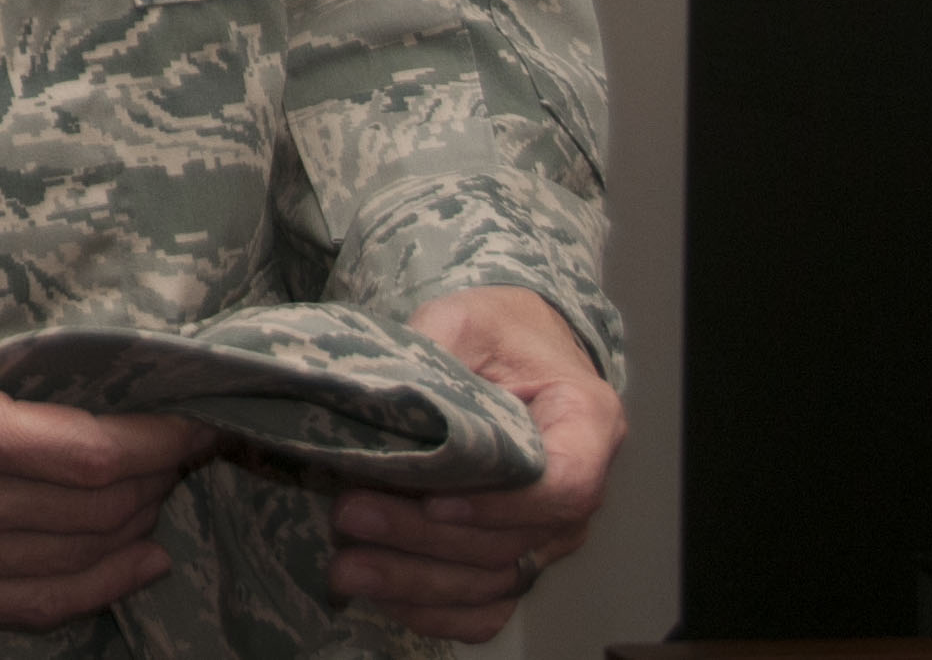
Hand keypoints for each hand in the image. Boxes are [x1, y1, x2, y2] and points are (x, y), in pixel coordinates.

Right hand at [0, 296, 209, 625]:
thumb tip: (50, 372)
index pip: (93, 449)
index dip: (160, 436)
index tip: (195, 413)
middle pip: (100, 505)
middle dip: (156, 472)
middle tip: (179, 440)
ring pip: (83, 557)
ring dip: (136, 522)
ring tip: (157, 485)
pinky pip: (39, 605)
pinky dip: (100, 587)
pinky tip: (134, 562)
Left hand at [329, 288, 626, 639]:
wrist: (516, 349)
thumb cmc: (498, 331)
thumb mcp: (469, 319)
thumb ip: (440, 350)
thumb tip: (383, 392)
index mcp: (586, 426)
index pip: (563, 487)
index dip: (502, 506)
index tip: (433, 500)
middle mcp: (576, 495)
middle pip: (512, 543)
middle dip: (424, 539)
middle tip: (349, 516)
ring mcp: (547, 535)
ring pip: (493, 582)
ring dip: (416, 582)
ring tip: (345, 566)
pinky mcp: (514, 556)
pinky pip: (487, 608)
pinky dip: (436, 612)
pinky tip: (381, 596)